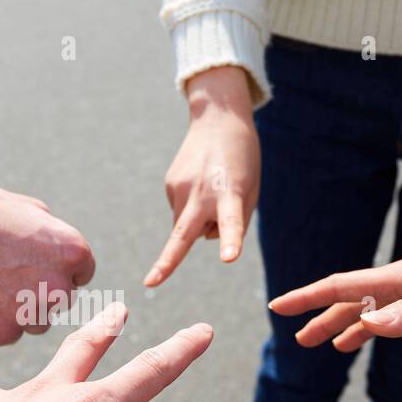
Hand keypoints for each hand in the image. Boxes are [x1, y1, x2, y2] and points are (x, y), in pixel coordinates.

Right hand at [0, 179, 95, 345]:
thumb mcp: (33, 211)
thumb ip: (58, 238)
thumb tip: (67, 261)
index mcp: (75, 254)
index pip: (80, 274)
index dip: (54, 266)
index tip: (29, 257)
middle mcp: (60, 288)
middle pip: (61, 300)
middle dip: (40, 289)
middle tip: (4, 270)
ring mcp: (32, 314)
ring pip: (37, 322)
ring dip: (20, 309)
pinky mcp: (4, 333)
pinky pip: (8, 333)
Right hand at [145, 66, 259, 286]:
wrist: (218, 118)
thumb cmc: (243, 159)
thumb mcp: (252, 189)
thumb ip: (236, 221)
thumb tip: (203, 240)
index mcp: (230, 193)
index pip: (232, 222)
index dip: (230, 240)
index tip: (228, 257)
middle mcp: (202, 193)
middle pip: (182, 235)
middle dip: (166, 261)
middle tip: (149, 284)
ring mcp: (181, 188)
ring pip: (186, 225)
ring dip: (197, 220)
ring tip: (212, 189)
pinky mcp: (170, 185)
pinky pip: (182, 210)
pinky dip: (191, 205)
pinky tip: (199, 183)